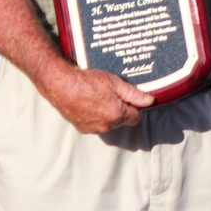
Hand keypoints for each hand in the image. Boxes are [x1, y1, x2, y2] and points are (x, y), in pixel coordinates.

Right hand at [39, 64, 155, 133]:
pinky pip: (95, 124)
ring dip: (107, 114)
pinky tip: (89, 103)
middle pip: (122, 120)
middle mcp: (106, 126)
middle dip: (121, 109)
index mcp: (117, 115)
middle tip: (111, 94)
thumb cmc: (87, 81)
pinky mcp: (82, 128)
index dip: (134, 106)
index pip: (136, 116)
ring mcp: (93, 129)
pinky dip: (95, 116)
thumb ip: (134, 94)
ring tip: (98, 97)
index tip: (128, 97)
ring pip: (108, 123)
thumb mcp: (115, 83)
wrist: (60, 85)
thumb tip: (150, 101)